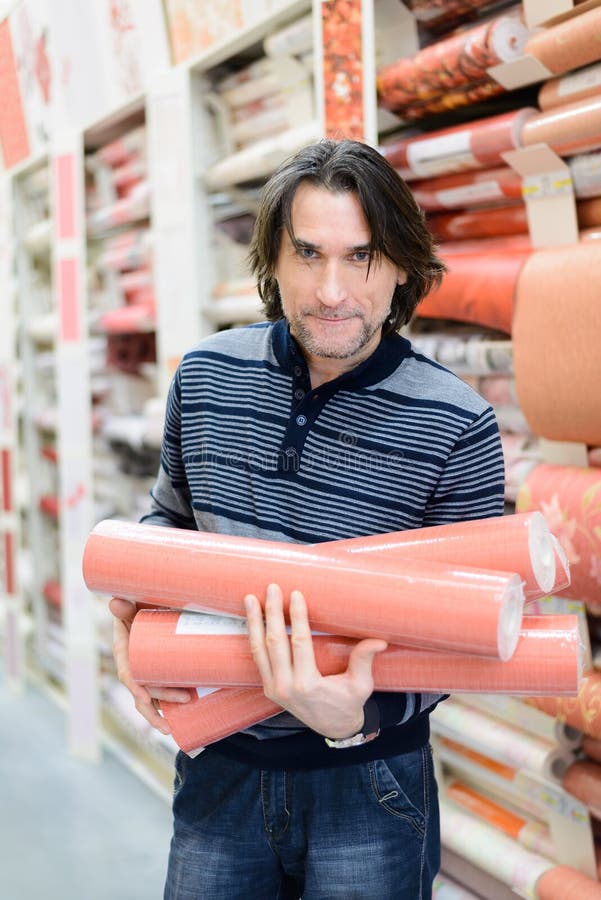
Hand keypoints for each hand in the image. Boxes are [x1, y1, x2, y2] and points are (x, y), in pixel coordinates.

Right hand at [109, 597, 190, 734]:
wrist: (152, 604)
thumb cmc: (141, 603)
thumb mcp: (133, 603)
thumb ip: (126, 604)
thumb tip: (115, 602)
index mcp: (124, 649)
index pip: (127, 673)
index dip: (135, 687)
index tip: (145, 699)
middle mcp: (131, 665)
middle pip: (142, 689)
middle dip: (162, 697)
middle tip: (186, 697)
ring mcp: (143, 673)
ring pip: (147, 700)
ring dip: (158, 714)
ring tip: (172, 728)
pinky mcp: (155, 675)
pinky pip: (158, 696)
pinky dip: (166, 709)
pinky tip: (177, 723)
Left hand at [244, 584, 386, 738]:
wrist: (333, 728)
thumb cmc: (349, 704)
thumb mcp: (360, 685)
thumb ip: (364, 660)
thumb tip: (379, 640)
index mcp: (308, 684)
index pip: (299, 642)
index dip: (296, 616)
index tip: (295, 594)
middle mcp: (286, 686)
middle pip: (274, 642)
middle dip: (271, 612)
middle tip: (271, 588)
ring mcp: (273, 688)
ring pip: (259, 649)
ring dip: (254, 622)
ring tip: (249, 599)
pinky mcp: (268, 688)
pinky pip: (257, 659)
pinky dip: (252, 637)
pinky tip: (251, 620)